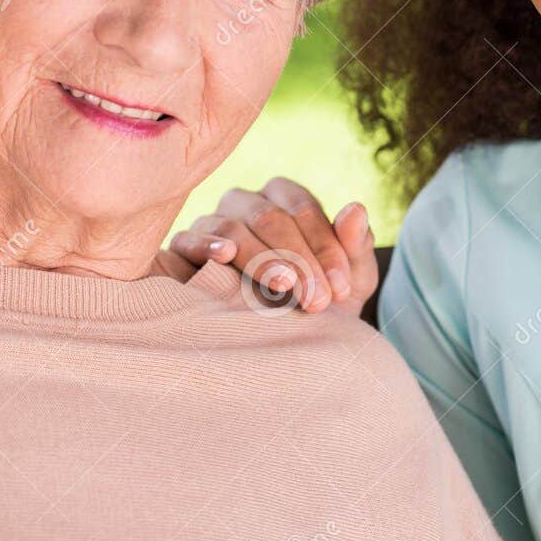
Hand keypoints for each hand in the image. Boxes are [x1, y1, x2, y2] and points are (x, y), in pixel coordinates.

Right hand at [168, 178, 376, 314]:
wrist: (286, 343)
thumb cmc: (321, 302)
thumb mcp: (351, 280)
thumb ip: (356, 246)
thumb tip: (356, 209)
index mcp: (285, 197)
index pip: (303, 208)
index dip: (325, 247)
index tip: (340, 289)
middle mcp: (247, 202)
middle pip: (270, 217)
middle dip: (298, 259)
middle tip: (317, 301)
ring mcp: (212, 221)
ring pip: (232, 226)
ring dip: (262, 258)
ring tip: (284, 287)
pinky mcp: (183, 247)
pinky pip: (187, 239)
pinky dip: (205, 244)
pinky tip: (225, 256)